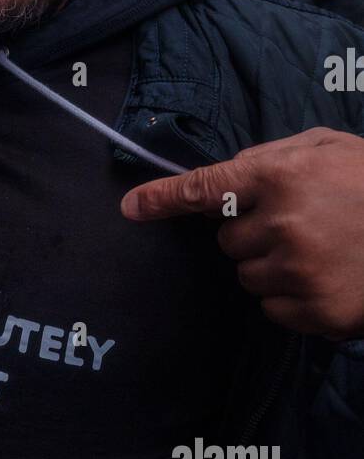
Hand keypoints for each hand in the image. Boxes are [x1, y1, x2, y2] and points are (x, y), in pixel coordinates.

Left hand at [120, 128, 363, 338]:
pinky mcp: (315, 311)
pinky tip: (328, 276)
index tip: (131, 208)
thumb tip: (224, 178)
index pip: (206, 189)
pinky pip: (271, 308)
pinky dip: (291, 298)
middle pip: (226, 241)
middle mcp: (282, 224)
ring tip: (322, 249)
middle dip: (252, 233)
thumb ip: (272, 158)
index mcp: (281, 175)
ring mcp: (298, 271)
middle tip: (302, 223)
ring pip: (246, 277)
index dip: (162, 199)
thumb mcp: (328, 148)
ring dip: (271, 266)